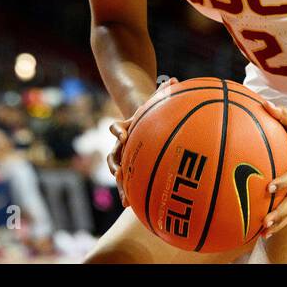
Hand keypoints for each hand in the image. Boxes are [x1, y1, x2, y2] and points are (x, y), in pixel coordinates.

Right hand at [107, 76, 178, 207]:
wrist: (142, 123)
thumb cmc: (152, 113)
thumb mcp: (156, 103)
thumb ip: (163, 92)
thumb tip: (173, 79)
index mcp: (126, 128)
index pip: (116, 128)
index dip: (118, 131)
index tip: (123, 136)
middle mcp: (121, 144)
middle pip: (113, 155)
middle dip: (115, 165)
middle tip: (118, 173)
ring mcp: (123, 157)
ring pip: (118, 173)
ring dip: (121, 185)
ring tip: (125, 200)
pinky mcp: (129, 168)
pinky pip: (127, 182)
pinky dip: (129, 194)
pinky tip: (132, 207)